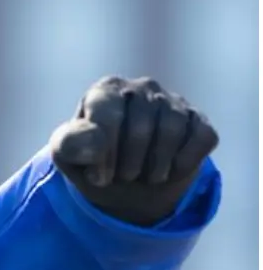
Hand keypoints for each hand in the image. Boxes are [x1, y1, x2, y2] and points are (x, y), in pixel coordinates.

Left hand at [50, 77, 217, 225]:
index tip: (99, 178)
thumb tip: (96, 146)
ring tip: (142, 176)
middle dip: (128, 166)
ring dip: (155, 169)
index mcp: (106, 90)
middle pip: (140, 130)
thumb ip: (70, 145)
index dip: (103, 157)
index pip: (108, 118)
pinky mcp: (199, 120)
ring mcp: (174, 101)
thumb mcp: (67, 156)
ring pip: (173, 133)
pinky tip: (168, 170)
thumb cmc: (91, 162)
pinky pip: (201, 140)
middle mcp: (142, 87)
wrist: (123, 181)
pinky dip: (182, 165)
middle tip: (122, 177)